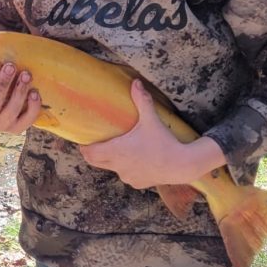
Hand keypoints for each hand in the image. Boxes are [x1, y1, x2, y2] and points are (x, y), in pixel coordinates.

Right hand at [0, 62, 41, 134]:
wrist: (11, 97)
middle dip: (4, 84)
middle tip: (11, 67)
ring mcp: (2, 125)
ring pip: (10, 111)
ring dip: (19, 92)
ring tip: (26, 75)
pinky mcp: (17, 128)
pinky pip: (26, 121)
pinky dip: (32, 107)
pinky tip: (34, 93)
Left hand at [79, 80, 224, 187]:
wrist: (182, 165)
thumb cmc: (164, 142)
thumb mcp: (151, 120)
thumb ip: (142, 101)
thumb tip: (136, 82)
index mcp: (116, 151)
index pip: (89, 154)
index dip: (85, 148)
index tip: (85, 141)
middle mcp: (118, 167)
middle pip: (96, 162)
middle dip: (95, 153)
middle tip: (98, 143)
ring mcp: (127, 177)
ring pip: (113, 169)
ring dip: (113, 161)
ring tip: (121, 149)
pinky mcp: (137, 183)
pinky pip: (127, 176)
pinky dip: (128, 169)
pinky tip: (137, 160)